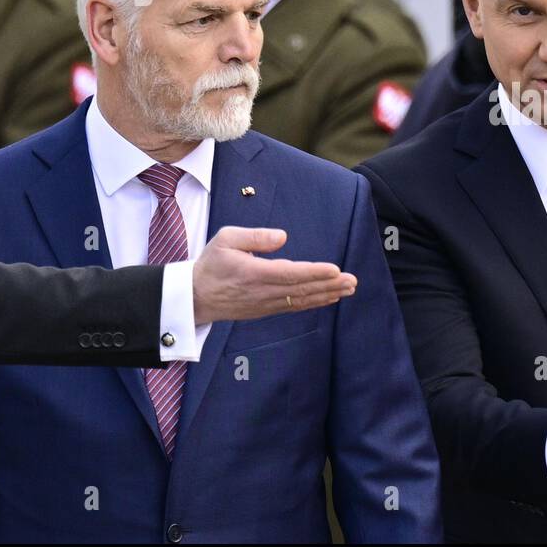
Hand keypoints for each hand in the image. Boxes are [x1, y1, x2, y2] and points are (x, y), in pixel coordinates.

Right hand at [192, 227, 356, 324]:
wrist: (194, 297)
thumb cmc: (211, 264)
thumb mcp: (225, 239)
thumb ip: (254, 236)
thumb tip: (282, 236)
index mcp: (253, 273)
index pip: (289, 273)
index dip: (314, 273)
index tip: (334, 269)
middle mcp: (262, 292)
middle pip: (301, 289)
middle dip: (329, 285)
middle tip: (352, 280)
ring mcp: (265, 304)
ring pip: (301, 300)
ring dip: (326, 294)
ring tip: (348, 288)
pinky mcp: (266, 310)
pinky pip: (294, 306)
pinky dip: (314, 302)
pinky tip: (329, 297)